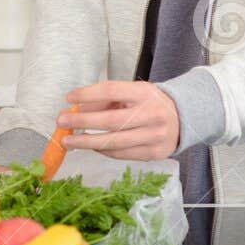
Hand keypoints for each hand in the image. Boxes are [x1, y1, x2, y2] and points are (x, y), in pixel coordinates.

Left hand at [60, 80, 179, 160]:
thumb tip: (77, 109)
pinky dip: (102, 150)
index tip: (69, 98)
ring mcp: (154, 136)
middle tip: (61, 122)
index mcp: (144, 93)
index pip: (112, 91)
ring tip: (68, 141)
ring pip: (114, 142)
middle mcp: (151, 115)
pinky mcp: (154, 153)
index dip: (88, 94)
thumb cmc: (149, 103)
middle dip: (82, 121)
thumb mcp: (132, 93)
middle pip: (110, 120)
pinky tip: (90, 146)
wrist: (184, 118)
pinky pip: (121, 154)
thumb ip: (106, 100)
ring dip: (86, 142)